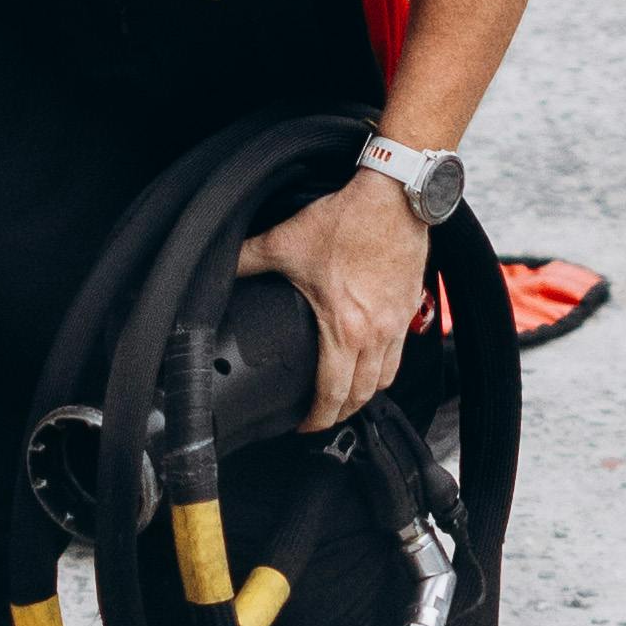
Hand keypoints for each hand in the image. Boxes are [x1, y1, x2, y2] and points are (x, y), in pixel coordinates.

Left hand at [240, 172, 434, 427]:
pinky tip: (372, 365)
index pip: (332, 393)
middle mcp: (376, 335)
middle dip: (340, 415)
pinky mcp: (409, 309)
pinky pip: (400, 355)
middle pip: (362, 396)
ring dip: (365, 396)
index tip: (303, 427)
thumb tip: (217, 268)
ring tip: (346, 399)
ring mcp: (397, 325)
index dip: (317, 419)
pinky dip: (385, 370)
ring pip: (385, 379)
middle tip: (321, 420)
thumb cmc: (347, 221)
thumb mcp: (285, 241)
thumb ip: (247, 259)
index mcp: (344, 329)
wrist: (394, 199)